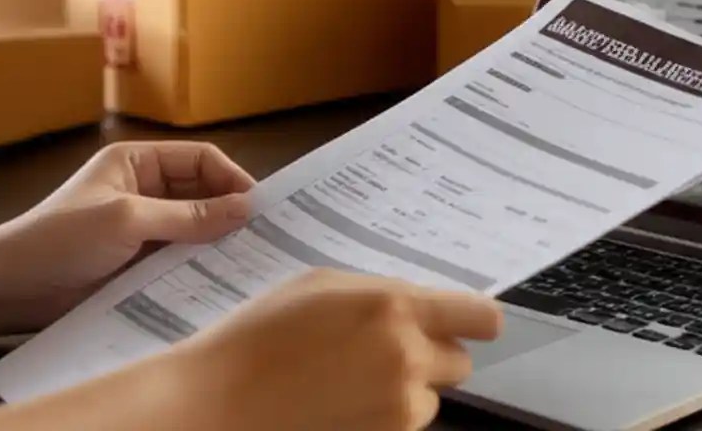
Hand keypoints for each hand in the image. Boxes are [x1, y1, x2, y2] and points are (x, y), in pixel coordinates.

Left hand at [0, 142, 254, 326]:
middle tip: (263, 238)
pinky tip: (219, 281)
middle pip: (202, 193)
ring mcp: (142, 228)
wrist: (9, 287)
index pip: (200, 160)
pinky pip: (179, 259)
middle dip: (230, 211)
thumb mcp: (128, 220)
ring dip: (217, 242)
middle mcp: (143, 190)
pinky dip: (199, 266)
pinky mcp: (137, 263)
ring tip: (249, 261)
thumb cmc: (59, 240)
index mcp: (136, 163)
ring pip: (194, 229)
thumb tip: (246, 208)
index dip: (232, 179)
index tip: (259, 208)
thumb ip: (188, 215)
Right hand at [142, 269, 502, 430]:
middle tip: (384, 349)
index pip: (482, 317)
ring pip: (431, 396)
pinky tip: (341, 402)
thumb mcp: (323, 285)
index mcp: (395, 308)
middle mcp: (408, 359)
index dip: (474, 320)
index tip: (465, 322)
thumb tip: (422, 306)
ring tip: (350, 378)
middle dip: (432, 354)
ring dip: (407, 388)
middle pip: (460, 361)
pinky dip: (385, 415)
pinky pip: (405, 424)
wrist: (219, 403)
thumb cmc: (262, 335)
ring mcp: (398, 409)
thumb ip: (382, 293)